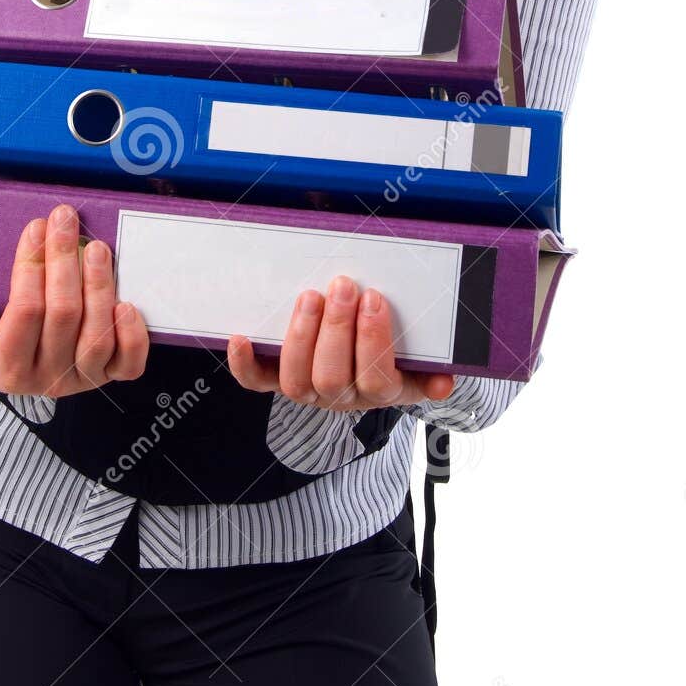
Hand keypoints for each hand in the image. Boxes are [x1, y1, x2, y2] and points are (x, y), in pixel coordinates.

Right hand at [0, 204, 148, 397]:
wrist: (4, 369)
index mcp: (6, 370)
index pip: (24, 313)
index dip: (31, 268)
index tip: (34, 228)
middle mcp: (46, 380)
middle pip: (63, 315)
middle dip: (64, 260)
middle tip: (64, 219)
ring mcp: (81, 379)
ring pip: (97, 335)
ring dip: (99, 285)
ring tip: (96, 246)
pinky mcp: (108, 376)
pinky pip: (129, 364)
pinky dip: (133, 336)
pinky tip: (127, 303)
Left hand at [226, 275, 455, 411]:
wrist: (367, 370)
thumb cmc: (397, 353)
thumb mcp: (421, 361)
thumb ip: (432, 369)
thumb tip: (447, 381)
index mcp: (381, 392)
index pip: (376, 378)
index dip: (372, 340)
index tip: (374, 298)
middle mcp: (342, 398)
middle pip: (333, 378)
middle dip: (337, 329)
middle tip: (343, 286)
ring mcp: (308, 391)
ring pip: (297, 381)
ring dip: (302, 335)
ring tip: (310, 296)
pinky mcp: (277, 381)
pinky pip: (257, 382)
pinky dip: (245, 364)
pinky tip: (239, 337)